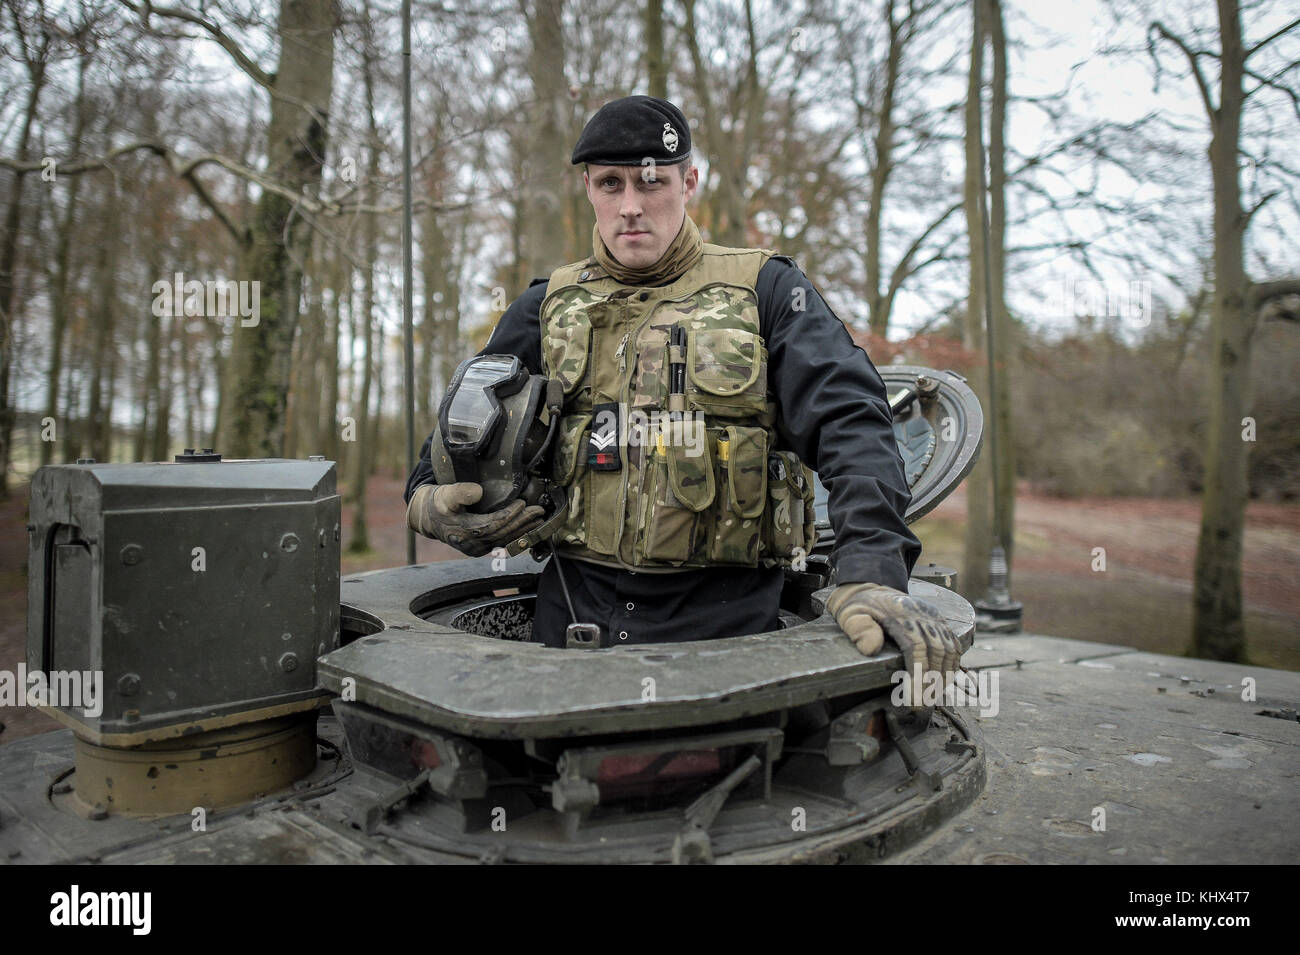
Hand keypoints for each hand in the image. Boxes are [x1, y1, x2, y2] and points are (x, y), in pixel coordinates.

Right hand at [407, 482, 544, 557]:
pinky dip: (518, 535)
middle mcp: (473, 544)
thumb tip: (479, 492)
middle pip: (503, 533)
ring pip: (506, 540)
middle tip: (539, 511)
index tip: (523, 503)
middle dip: (523, 522)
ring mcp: (478, 548)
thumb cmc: (438, 504)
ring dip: (524, 530)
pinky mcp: (481, 547)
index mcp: (465, 531)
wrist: (429, 518)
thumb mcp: (445, 494)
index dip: (510, 515)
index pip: (493, 524)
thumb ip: (460, 492)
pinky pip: (503, 543)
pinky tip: (528, 530)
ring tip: (539, 520)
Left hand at [826, 581, 960, 704]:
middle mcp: (921, 615)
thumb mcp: (850, 614)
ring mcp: (932, 617)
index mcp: (899, 615)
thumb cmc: (858, 606)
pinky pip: (952, 643)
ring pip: (948, 649)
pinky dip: (952, 664)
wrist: (869, 586)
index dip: (919, 676)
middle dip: (932, 683)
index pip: (915, 649)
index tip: (916, 701)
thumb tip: (871, 649)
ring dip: (943, 676)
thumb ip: (859, 629)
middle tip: (923, 707)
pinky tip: (943, 682)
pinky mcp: (938, 620)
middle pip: (936, 652)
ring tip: (932, 698)